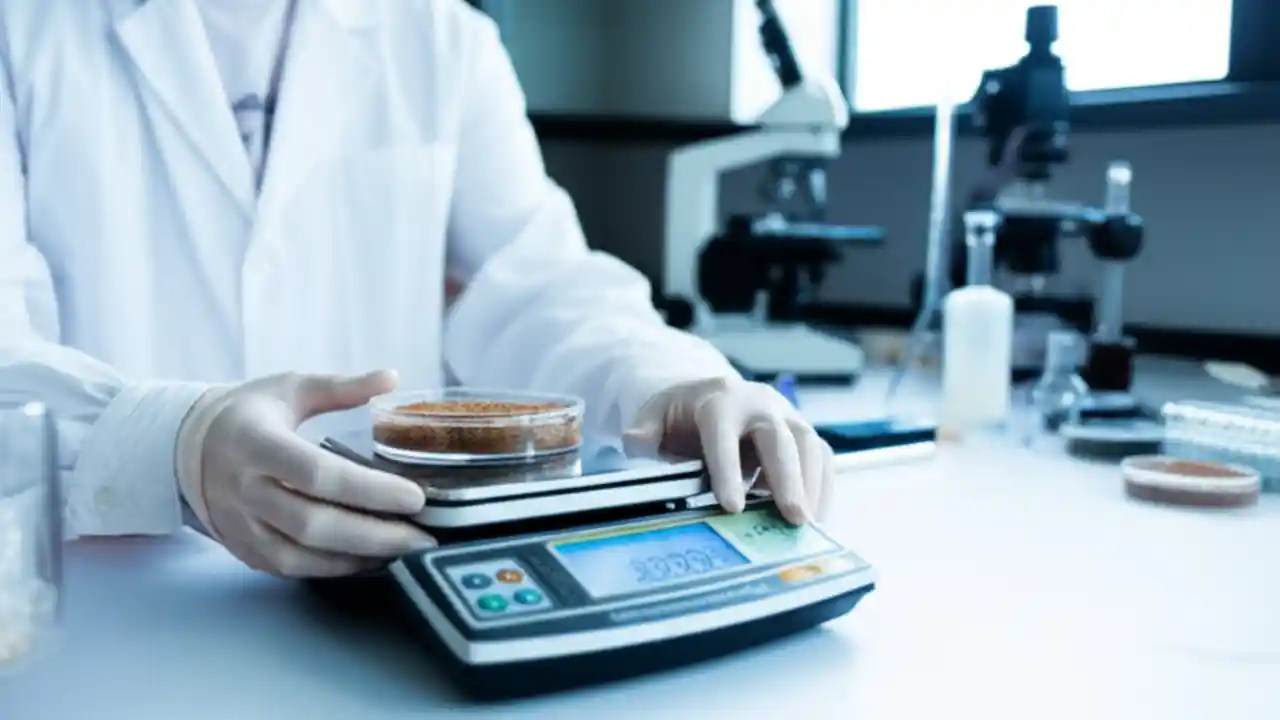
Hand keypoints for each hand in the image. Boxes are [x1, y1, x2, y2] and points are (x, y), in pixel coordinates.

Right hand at [176, 370, 433, 577]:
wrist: (185, 448)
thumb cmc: (248, 414)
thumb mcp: (289, 388)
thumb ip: (340, 388)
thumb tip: (392, 377)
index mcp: (257, 443)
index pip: (317, 473)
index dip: (368, 490)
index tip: (415, 497)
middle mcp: (244, 490)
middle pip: (313, 524)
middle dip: (374, 535)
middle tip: (424, 537)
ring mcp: (240, 526)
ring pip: (302, 556)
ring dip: (359, 558)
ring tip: (407, 552)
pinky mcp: (243, 550)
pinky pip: (291, 569)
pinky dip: (334, 569)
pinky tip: (371, 560)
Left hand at [623, 377, 833, 524]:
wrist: (710, 398)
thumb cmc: (682, 416)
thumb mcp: (654, 417)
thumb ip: (644, 432)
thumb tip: (637, 442)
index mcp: (718, 400)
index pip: (723, 434)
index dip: (728, 469)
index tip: (732, 507)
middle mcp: (759, 404)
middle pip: (778, 437)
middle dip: (786, 477)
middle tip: (792, 517)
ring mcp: (787, 417)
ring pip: (809, 445)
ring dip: (811, 485)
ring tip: (808, 525)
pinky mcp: (804, 434)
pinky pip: (823, 458)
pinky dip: (823, 488)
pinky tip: (817, 522)